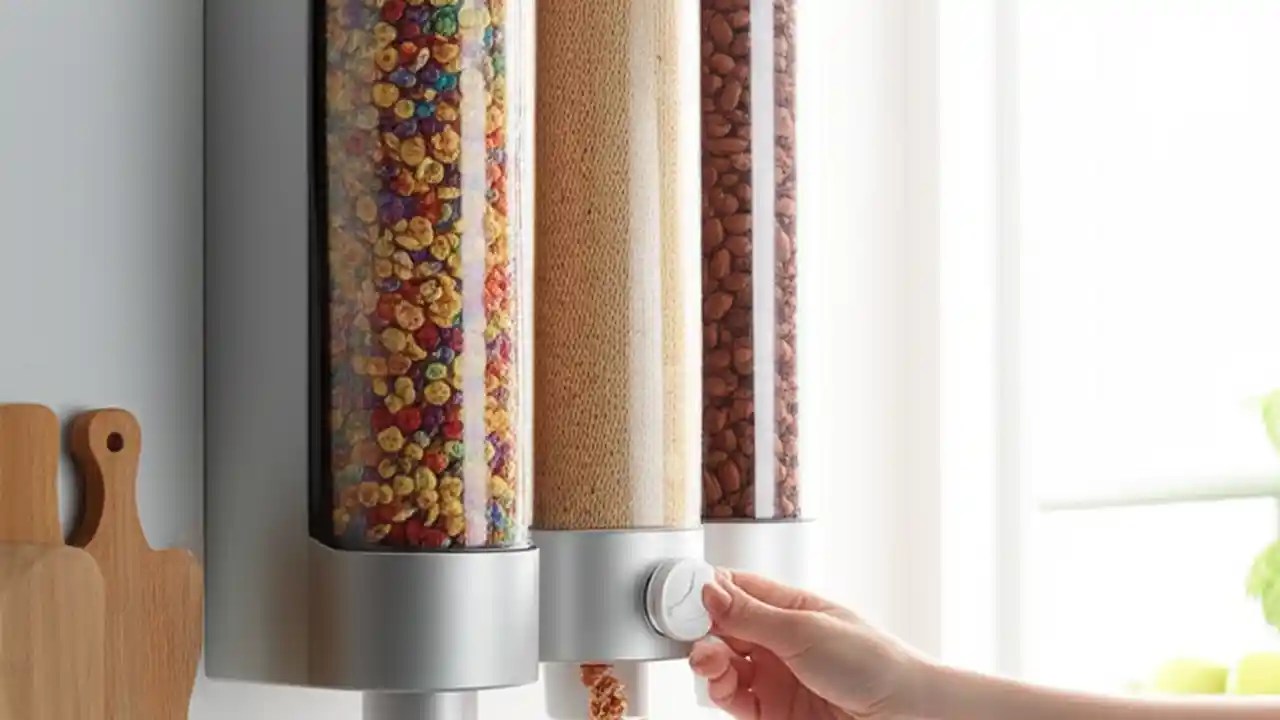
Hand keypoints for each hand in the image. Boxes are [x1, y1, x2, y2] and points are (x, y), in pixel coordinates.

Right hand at [690, 570, 933, 719]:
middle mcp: (778, 640)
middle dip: (701, 627)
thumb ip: (751, 615)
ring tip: (708, 660)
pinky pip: (731, 697)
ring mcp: (773, 675)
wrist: (904, 715)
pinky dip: (718, 689)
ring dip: (707, 659)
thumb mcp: (805, 630)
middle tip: (688, 629)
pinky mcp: (770, 711)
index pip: (736, 590)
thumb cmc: (873, 663)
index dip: (707, 590)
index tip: (680, 592)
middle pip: (721, 628)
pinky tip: (719, 681)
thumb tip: (708, 591)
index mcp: (789, 607)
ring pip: (721, 663)